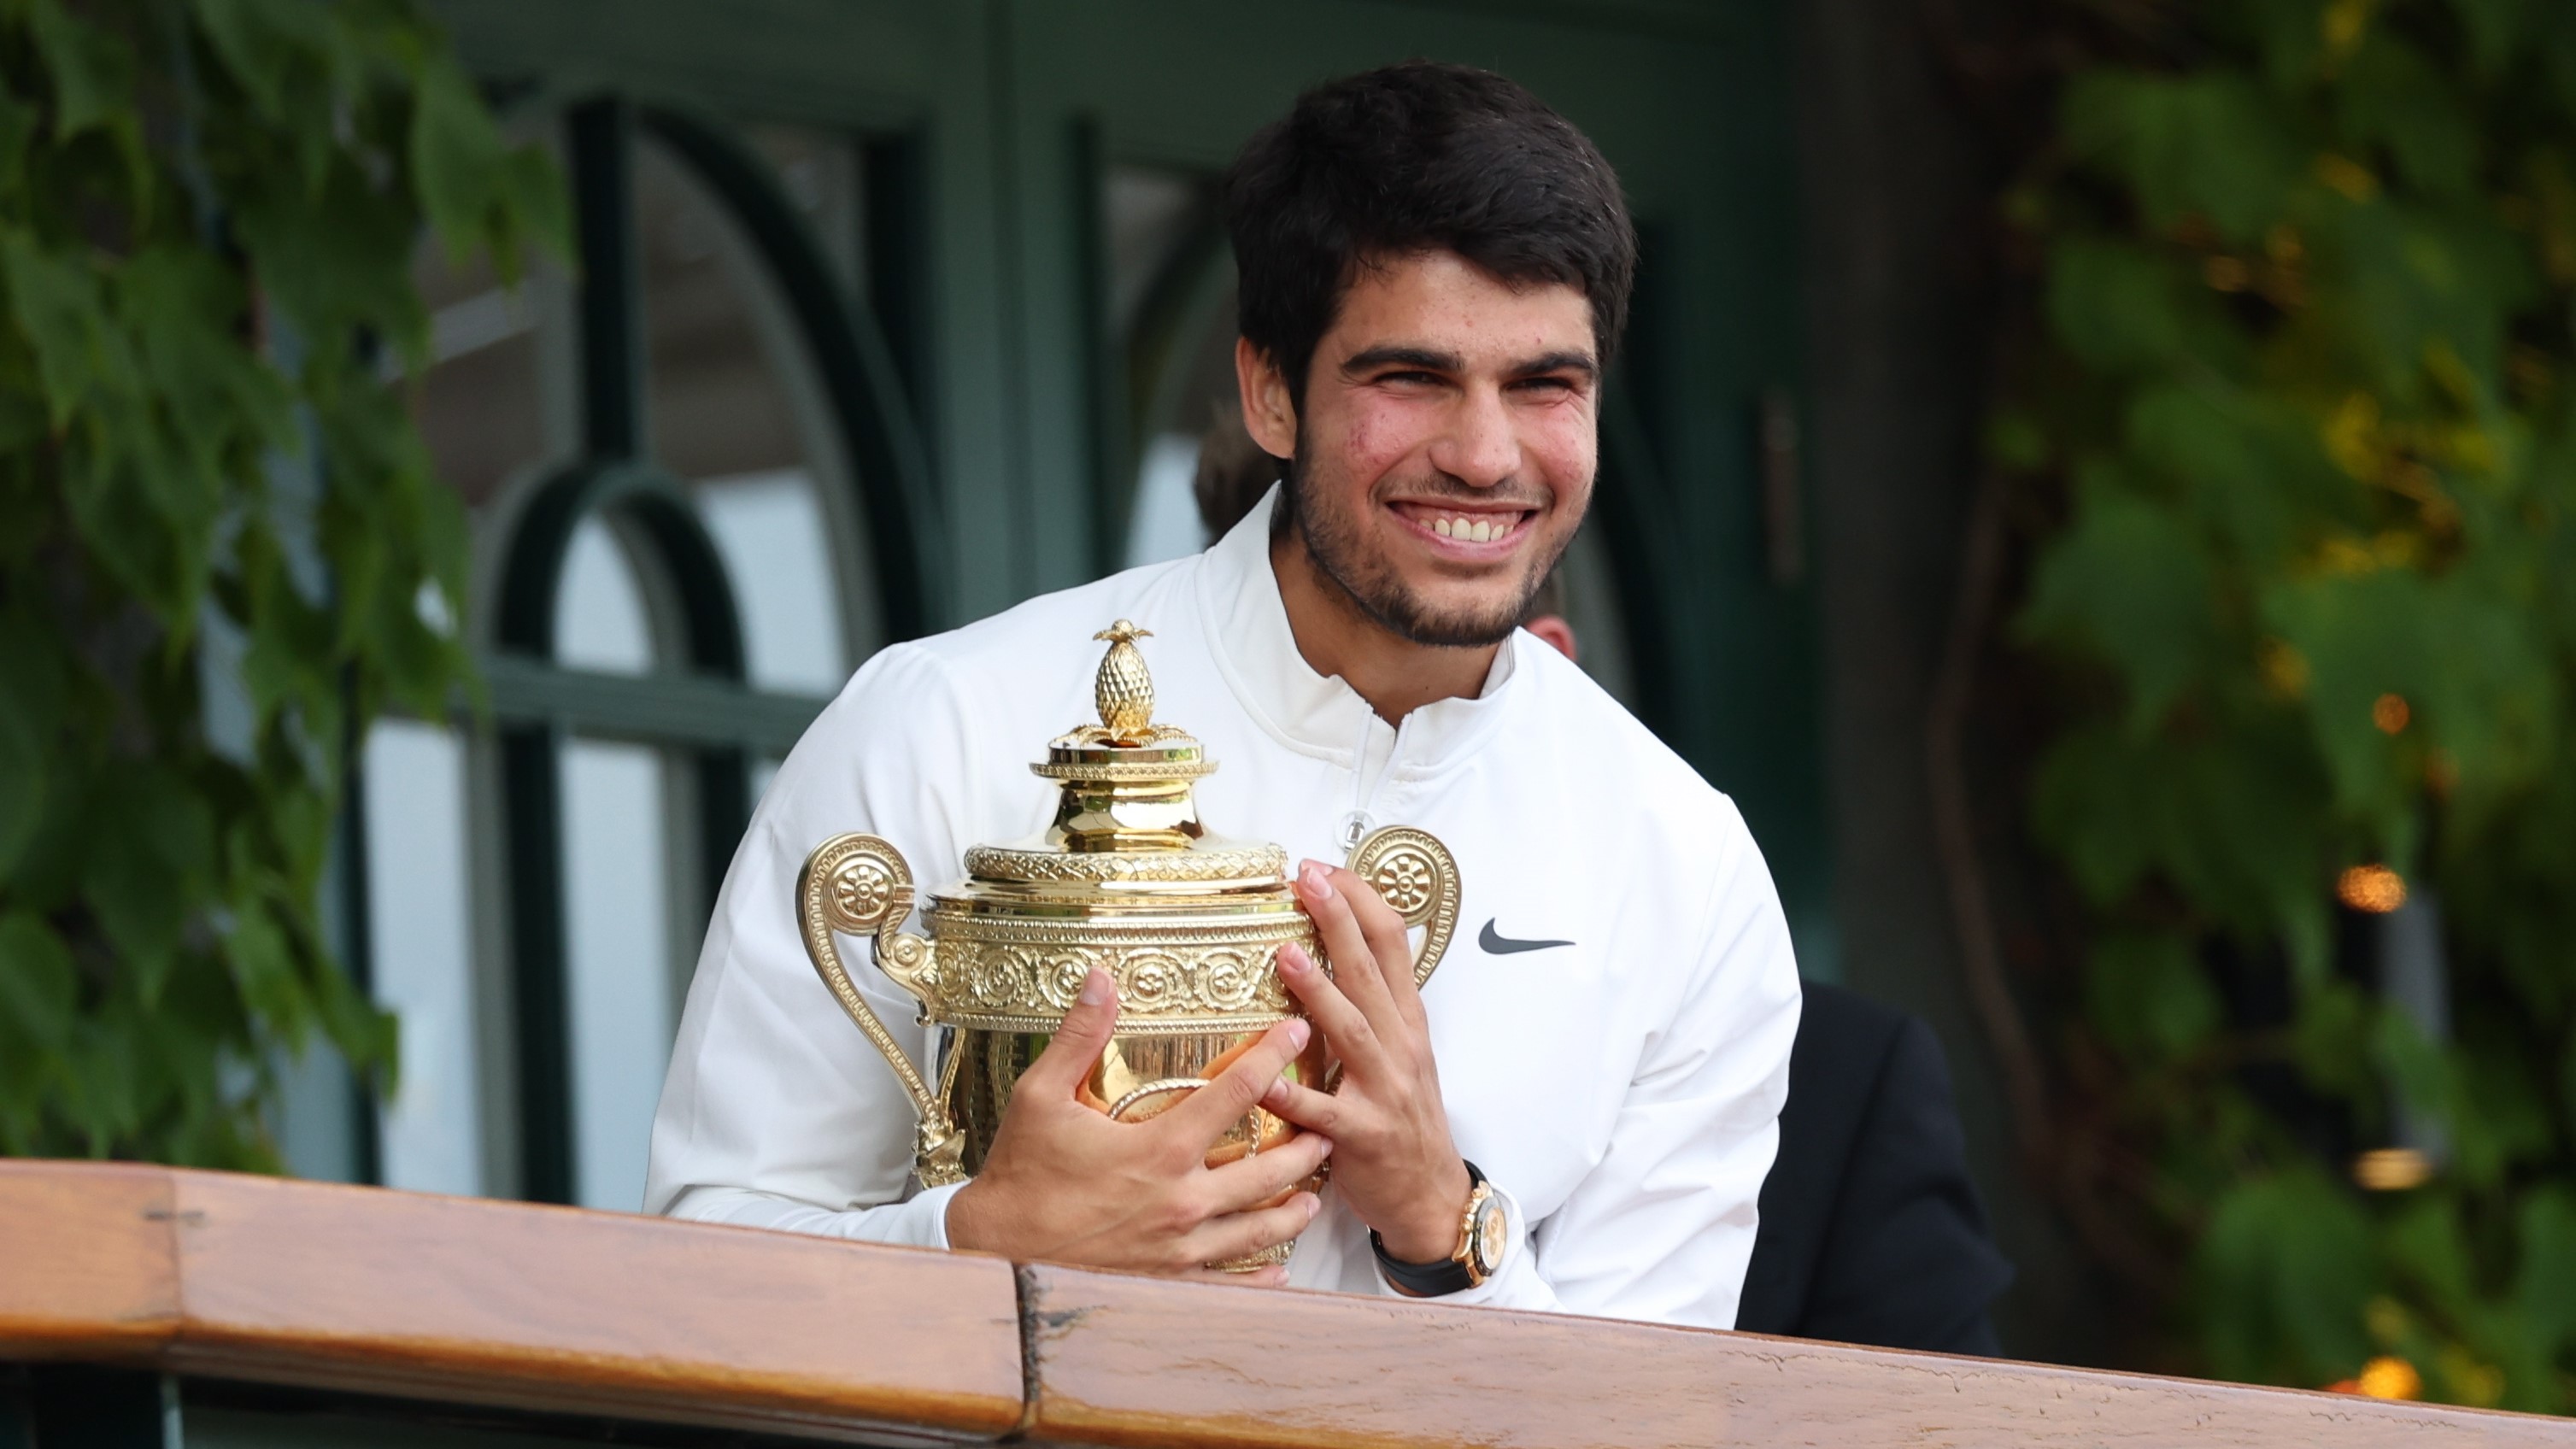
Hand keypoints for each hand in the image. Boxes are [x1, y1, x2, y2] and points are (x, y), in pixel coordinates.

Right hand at [943, 967, 1329, 1283]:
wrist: (995, 1254)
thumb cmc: (1019, 1176)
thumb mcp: (1041, 1096)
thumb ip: (1080, 1037)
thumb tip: (1100, 979)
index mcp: (1160, 1149)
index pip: (1236, 1092)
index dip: (1273, 1056)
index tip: (1297, 1032)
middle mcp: (1182, 1201)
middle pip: (1269, 1168)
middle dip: (1306, 1144)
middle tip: (1329, 1125)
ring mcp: (1179, 1249)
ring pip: (1259, 1228)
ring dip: (1293, 1207)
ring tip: (1314, 1193)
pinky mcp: (1168, 1282)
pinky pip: (1230, 1283)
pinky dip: (1261, 1277)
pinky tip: (1281, 1270)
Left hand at [1263, 860, 1470, 1264]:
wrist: (1430, 1194)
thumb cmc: (1405, 1118)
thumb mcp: (1404, 1051)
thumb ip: (1376, 1003)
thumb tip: (1348, 944)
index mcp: (1406, 1022)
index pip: (1392, 944)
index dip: (1361, 901)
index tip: (1327, 868)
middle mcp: (1400, 1046)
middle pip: (1371, 972)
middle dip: (1340, 921)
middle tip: (1309, 879)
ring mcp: (1383, 1090)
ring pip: (1351, 1031)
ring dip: (1320, 991)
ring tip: (1287, 954)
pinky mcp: (1361, 1135)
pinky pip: (1323, 1111)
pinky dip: (1294, 1093)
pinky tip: (1263, 1077)